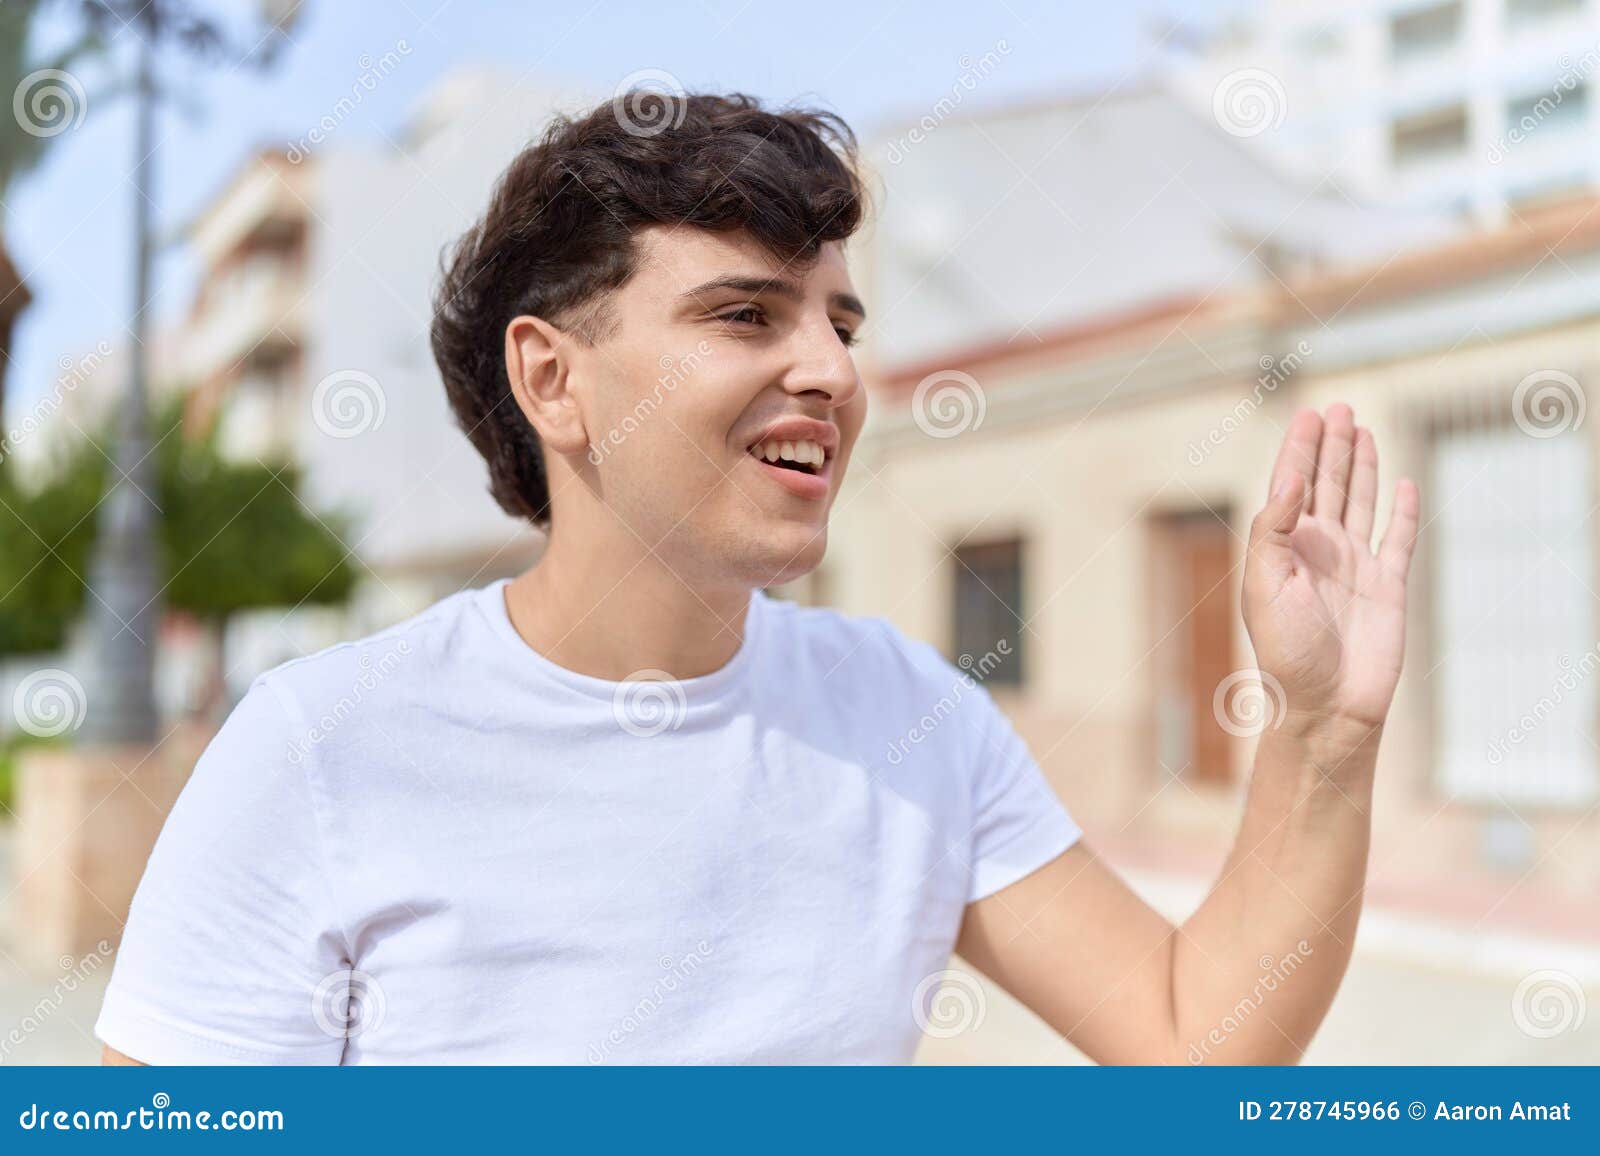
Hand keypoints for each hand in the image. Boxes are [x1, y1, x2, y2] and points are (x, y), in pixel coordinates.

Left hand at [1243, 405, 1419, 739]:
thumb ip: (1272, 531)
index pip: (1291, 486)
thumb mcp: (1264, 587)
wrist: (1328, 707)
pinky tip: (1403, 483)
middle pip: (1326, 485)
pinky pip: (1399, 539)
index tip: (1307, 414)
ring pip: (1360, 502)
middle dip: (1331, 447)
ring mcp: (1355, 566)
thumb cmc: (1287, 654)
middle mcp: (1319, 551)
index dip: (1300, 450)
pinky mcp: (1389, 585)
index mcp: (1285, 549)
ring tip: (1360, 429)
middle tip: (1336, 408)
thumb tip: (1289, 480)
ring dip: (1360, 466)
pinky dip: (1404, 511)